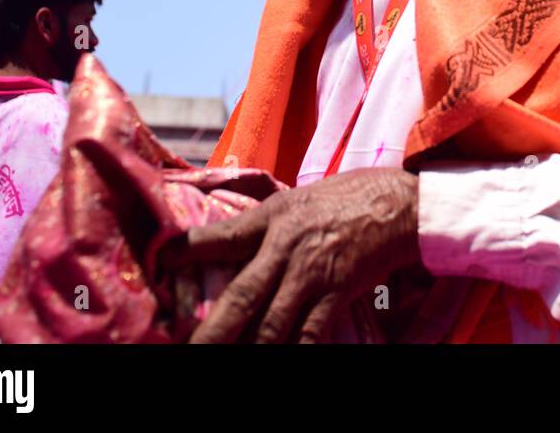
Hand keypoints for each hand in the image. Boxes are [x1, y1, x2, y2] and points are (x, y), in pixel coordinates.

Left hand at [166, 167, 419, 342]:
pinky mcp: (339, 291)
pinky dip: (295, 349)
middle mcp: (286, 247)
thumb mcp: (298, 198)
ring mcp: (313, 273)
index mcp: (273, 218)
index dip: (186, 251)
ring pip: (272, 324)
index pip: (221, 235)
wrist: (400, 203)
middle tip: (189, 352)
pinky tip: (281, 357)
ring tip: (230, 362)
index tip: (159, 263)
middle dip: (211, 331)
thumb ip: (266, 221)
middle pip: (241, 296)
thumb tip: (234, 238)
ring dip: (250, 348)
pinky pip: (311, 333)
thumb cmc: (349, 198)